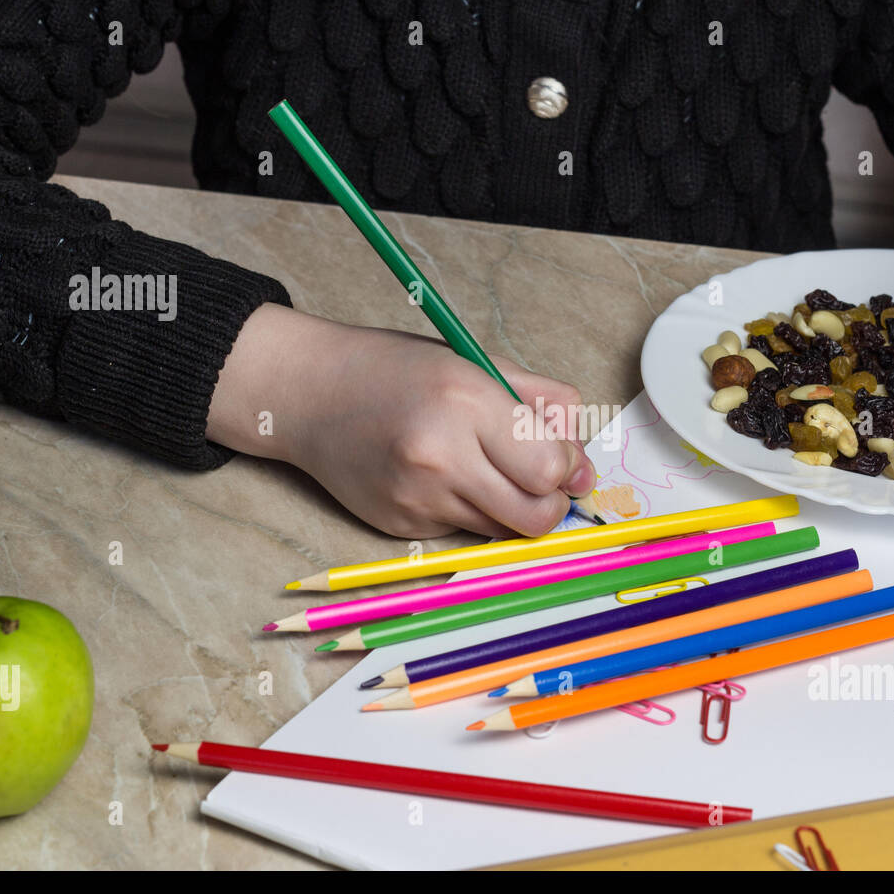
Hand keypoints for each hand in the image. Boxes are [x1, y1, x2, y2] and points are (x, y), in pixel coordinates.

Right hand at [208, 305, 595, 537]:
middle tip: (540, 480)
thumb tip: (583, 467)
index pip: (550, 469)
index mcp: (467, 401)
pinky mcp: (401, 525)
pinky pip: (463, 532)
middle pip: (536, 516)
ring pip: (504, 530)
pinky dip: (468, 510)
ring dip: (511, 508)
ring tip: (484, 469)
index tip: (561, 457)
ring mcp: (418, 498)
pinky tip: (441, 478)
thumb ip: (543, 404)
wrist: (311, 394)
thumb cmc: (399, 370)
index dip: (568, 468)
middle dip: (552, 503)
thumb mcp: (477, 362)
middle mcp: (441, 455)